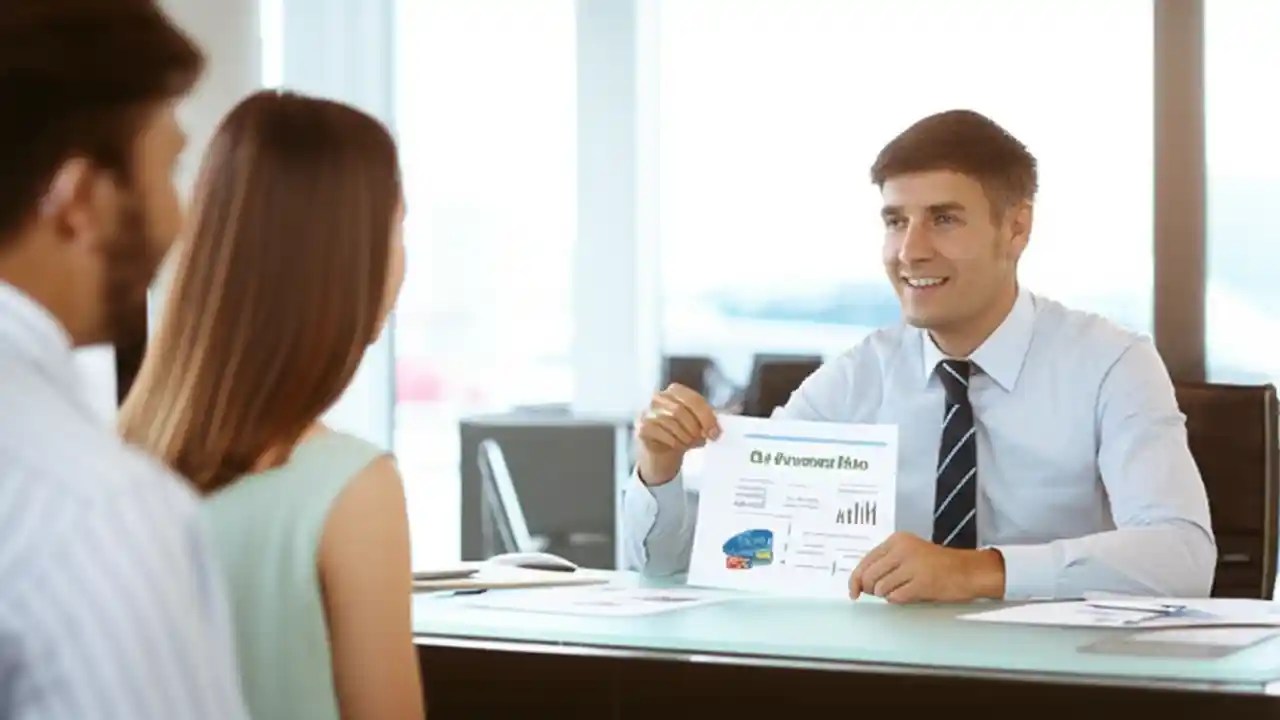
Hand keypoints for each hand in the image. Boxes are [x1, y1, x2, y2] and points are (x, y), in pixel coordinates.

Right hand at [635, 383, 720, 486]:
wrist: (662, 456)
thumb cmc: (682, 435)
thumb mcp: (700, 424)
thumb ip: (714, 415)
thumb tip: (736, 406)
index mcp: (675, 391)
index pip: (693, 399)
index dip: (706, 416)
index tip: (715, 432)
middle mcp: (658, 398)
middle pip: (680, 410)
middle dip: (695, 428)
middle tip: (702, 440)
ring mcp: (647, 412)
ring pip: (670, 422)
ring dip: (685, 437)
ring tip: (689, 443)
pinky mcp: (641, 428)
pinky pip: (660, 433)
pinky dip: (673, 442)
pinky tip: (677, 446)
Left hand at [847, 532, 1004, 603]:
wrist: (969, 571)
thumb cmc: (938, 564)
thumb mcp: (910, 553)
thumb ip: (886, 563)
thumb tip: (861, 584)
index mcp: (897, 540)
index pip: (866, 560)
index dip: (856, 578)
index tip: (854, 591)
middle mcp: (902, 550)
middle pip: (870, 576)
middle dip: (869, 589)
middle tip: (878, 593)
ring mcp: (913, 566)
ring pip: (881, 588)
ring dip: (886, 595)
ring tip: (901, 590)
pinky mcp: (922, 583)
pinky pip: (896, 597)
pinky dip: (897, 600)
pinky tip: (909, 595)